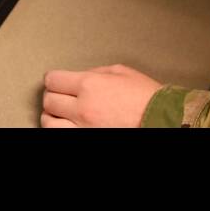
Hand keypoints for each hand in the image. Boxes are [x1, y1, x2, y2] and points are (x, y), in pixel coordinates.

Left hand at [41, 64, 163, 127]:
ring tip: (60, 113)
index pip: (53, 80)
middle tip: (60, 95)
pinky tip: (67, 125)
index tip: (55, 80)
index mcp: (89, 85)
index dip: (53, 79)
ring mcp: (83, 128)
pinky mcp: (86, 139)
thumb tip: (81, 75)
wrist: (161, 119)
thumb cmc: (146, 97)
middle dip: (54, 96)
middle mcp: (82, 108)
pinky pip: (60, 135)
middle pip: (49, 100)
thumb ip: (96, 72)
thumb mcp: (121, 72)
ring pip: (48, 122)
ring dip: (52, 116)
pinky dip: (60, 129)